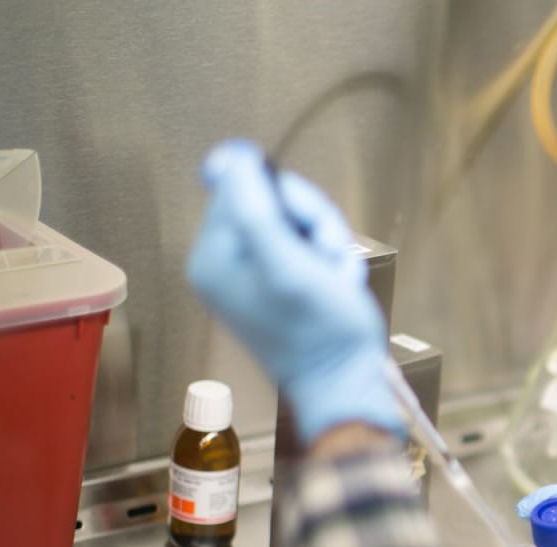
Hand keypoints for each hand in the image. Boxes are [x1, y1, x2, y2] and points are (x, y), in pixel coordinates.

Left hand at [186, 139, 402, 444]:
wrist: (345, 381)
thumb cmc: (322, 328)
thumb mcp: (289, 263)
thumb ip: (253, 208)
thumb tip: (229, 155)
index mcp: (212, 256)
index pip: (246, 185)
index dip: (292, 200)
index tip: (313, 236)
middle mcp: (220, 262)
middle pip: (268, 201)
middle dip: (312, 223)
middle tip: (331, 259)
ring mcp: (246, 274)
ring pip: (290, 222)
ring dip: (325, 242)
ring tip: (337, 277)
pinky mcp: (272, 283)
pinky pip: (298, 246)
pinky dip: (325, 259)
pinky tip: (335, 283)